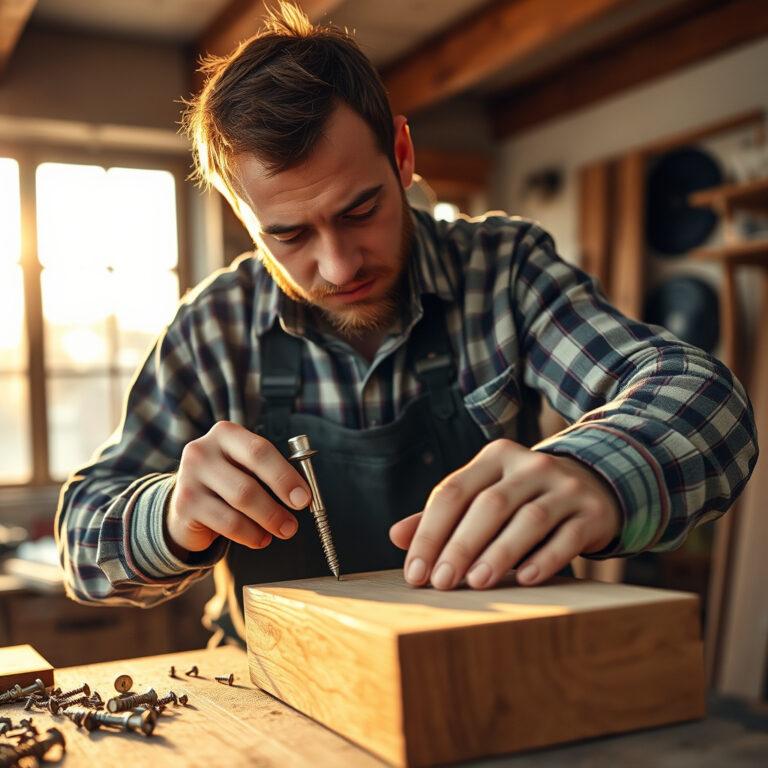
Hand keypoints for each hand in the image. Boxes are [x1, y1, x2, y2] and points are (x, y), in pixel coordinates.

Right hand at [165, 421, 310, 555]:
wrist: (187, 503)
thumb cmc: (228, 482)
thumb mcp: (247, 468)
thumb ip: (271, 473)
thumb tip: (301, 495)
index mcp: (225, 434)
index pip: (260, 451)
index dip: (285, 476)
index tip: (304, 498)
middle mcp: (203, 450)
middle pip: (249, 479)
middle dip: (277, 504)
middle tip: (294, 522)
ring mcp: (190, 477)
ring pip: (240, 502)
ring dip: (268, 521)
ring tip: (283, 531)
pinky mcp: (185, 504)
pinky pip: (228, 523)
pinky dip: (250, 535)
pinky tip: (261, 538)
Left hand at [389, 439, 621, 589]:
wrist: (591, 485)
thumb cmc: (521, 497)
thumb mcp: (484, 495)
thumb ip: (444, 515)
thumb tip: (396, 536)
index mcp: (495, 457)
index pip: (453, 491)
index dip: (429, 532)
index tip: (415, 573)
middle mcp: (529, 465)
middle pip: (489, 505)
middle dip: (461, 545)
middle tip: (441, 582)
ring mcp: (564, 487)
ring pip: (529, 519)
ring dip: (500, 553)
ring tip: (476, 583)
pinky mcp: (591, 512)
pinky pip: (567, 536)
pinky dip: (545, 559)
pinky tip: (524, 579)